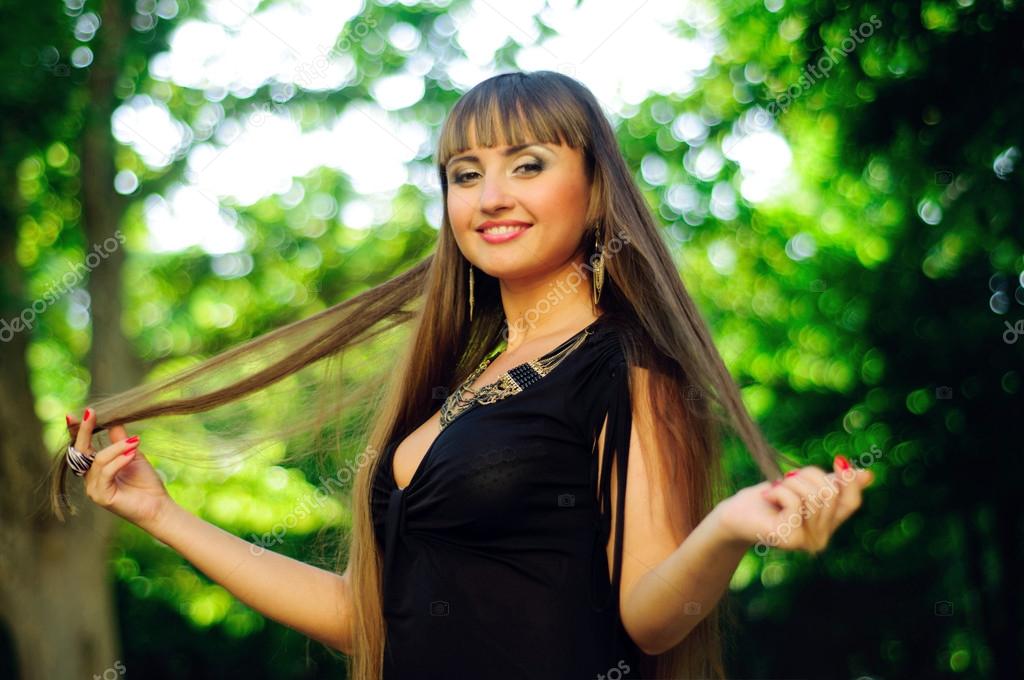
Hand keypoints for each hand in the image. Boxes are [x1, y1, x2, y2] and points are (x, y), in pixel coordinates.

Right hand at [67, 408, 172, 529]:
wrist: (158, 505)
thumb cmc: (146, 482)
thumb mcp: (132, 455)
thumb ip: (120, 440)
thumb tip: (114, 420)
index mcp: (96, 468)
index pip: (82, 447)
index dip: (80, 430)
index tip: (84, 412)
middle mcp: (90, 478)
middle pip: (81, 451)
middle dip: (86, 431)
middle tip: (92, 413)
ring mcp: (93, 488)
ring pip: (98, 460)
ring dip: (117, 448)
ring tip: (135, 442)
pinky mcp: (101, 496)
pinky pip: (106, 473)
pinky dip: (119, 461)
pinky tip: (132, 454)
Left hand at [712, 455, 874, 554]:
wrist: (736, 514)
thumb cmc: (769, 499)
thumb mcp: (803, 487)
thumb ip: (832, 483)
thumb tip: (868, 474)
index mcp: (828, 525)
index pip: (851, 502)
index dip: (849, 481)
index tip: (839, 461)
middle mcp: (822, 538)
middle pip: (830, 493)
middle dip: (807, 476)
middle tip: (786, 477)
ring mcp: (807, 541)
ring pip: (814, 496)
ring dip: (791, 483)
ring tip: (775, 488)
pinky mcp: (790, 539)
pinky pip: (794, 502)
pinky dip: (779, 491)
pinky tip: (767, 496)